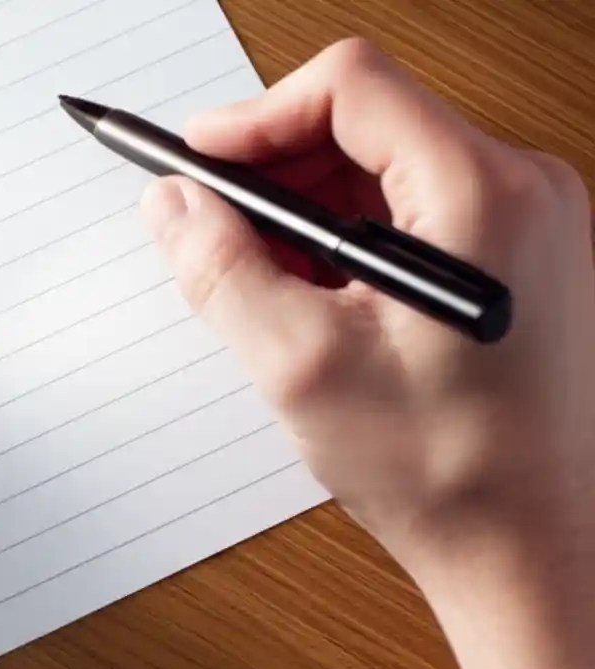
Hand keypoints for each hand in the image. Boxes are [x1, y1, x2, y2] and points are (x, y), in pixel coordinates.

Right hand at [141, 39, 593, 668]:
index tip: (201, 162)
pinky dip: (350, 235)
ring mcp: (528, 220)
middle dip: (276, 168)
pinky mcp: (519, 252)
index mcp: (479, 197)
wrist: (532, 545)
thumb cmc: (451, 474)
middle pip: (365, 120)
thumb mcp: (301, 368)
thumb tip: (172, 205)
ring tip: (267, 279)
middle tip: (217, 229)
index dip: (256, 117)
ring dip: (308, 206)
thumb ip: (222, 271)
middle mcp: (520, 189)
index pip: (349, 87)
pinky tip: (318, 296)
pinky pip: (414, 205)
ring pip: (383, 164)